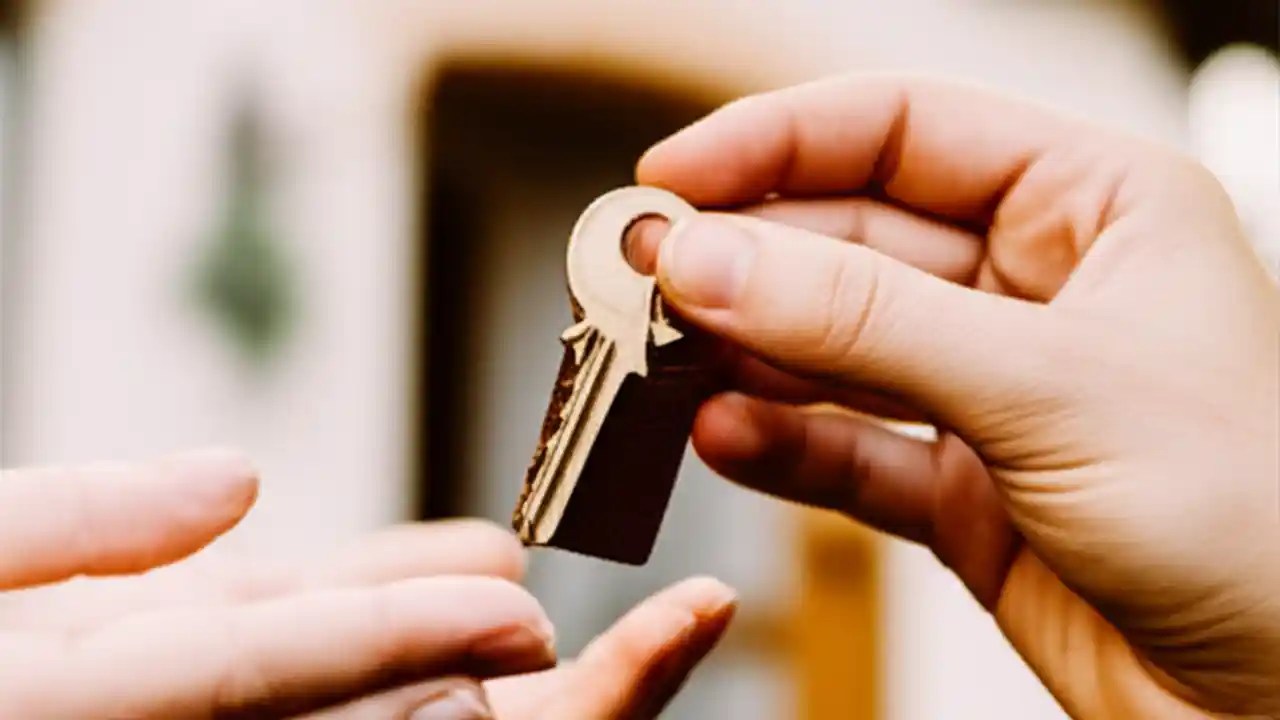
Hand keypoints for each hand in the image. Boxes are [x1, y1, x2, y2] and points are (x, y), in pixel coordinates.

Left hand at [0, 450, 734, 717]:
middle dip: (547, 658)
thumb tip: (255, 482)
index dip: (420, 592)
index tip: (514, 560)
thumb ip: (88, 515)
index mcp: (131, 670)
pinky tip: (561, 692)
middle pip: (407, 703)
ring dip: (572, 705)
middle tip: (678, 611)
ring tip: (672, 639)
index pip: (301, 625)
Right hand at [635, 75, 1279, 718]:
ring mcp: (991, 391)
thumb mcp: (1047, 389)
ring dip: (746, 355)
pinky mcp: (963, 490)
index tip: (672, 178)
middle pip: (849, 242)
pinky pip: (847, 449)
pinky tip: (722, 438)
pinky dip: (782, 444)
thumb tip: (707, 259)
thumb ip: (862, 322)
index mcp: (1094, 207)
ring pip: (835, 347)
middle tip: (642, 284)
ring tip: (661, 364)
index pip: (902, 131)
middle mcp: (1036, 287)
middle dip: (744, 263)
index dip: (776, 143)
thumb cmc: (1255, 523)